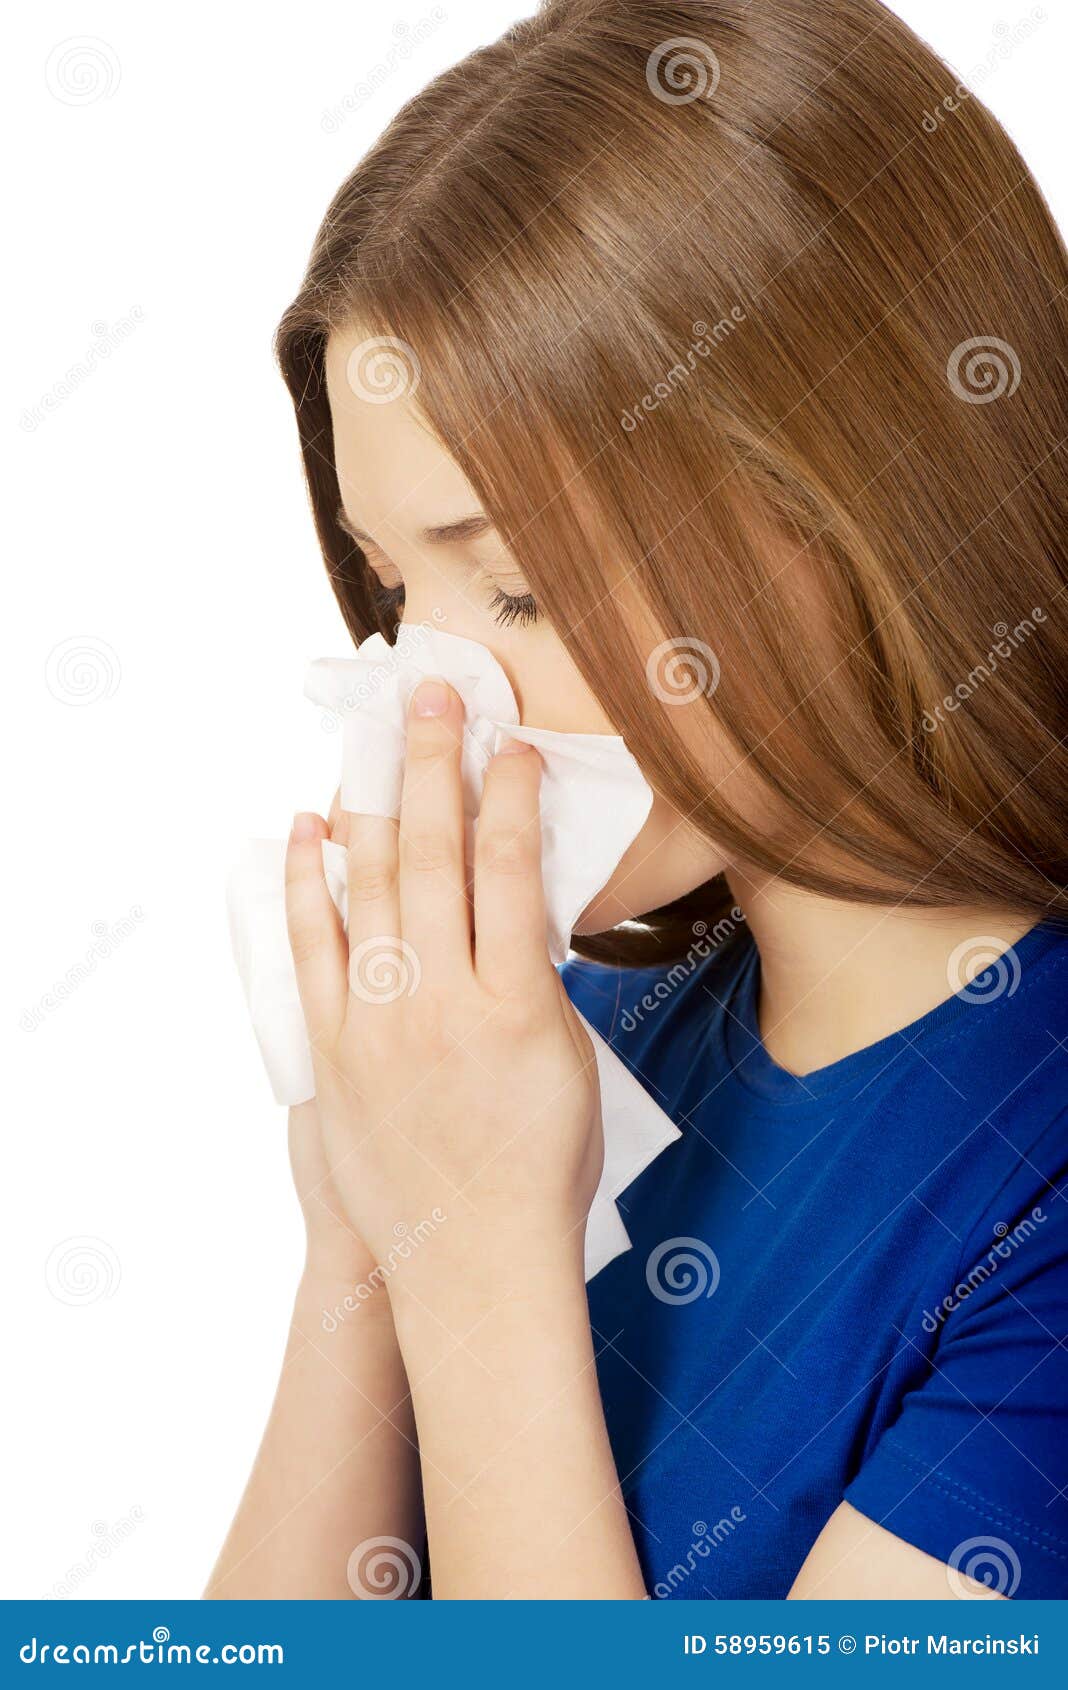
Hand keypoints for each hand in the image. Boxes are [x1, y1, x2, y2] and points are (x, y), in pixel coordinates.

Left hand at [283, 678, 602, 1298]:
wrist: (473, 1261)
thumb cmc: (541, 1168)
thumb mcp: (569, 1062)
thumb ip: (537, 980)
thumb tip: (511, 910)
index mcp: (519, 1004)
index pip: (513, 871)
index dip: (512, 797)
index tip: (512, 747)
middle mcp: (444, 1004)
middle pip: (436, 859)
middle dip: (434, 766)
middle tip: (433, 698)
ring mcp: (381, 1026)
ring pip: (371, 891)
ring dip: (372, 804)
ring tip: (375, 740)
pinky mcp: (334, 1052)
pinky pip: (314, 952)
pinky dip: (308, 886)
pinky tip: (307, 831)